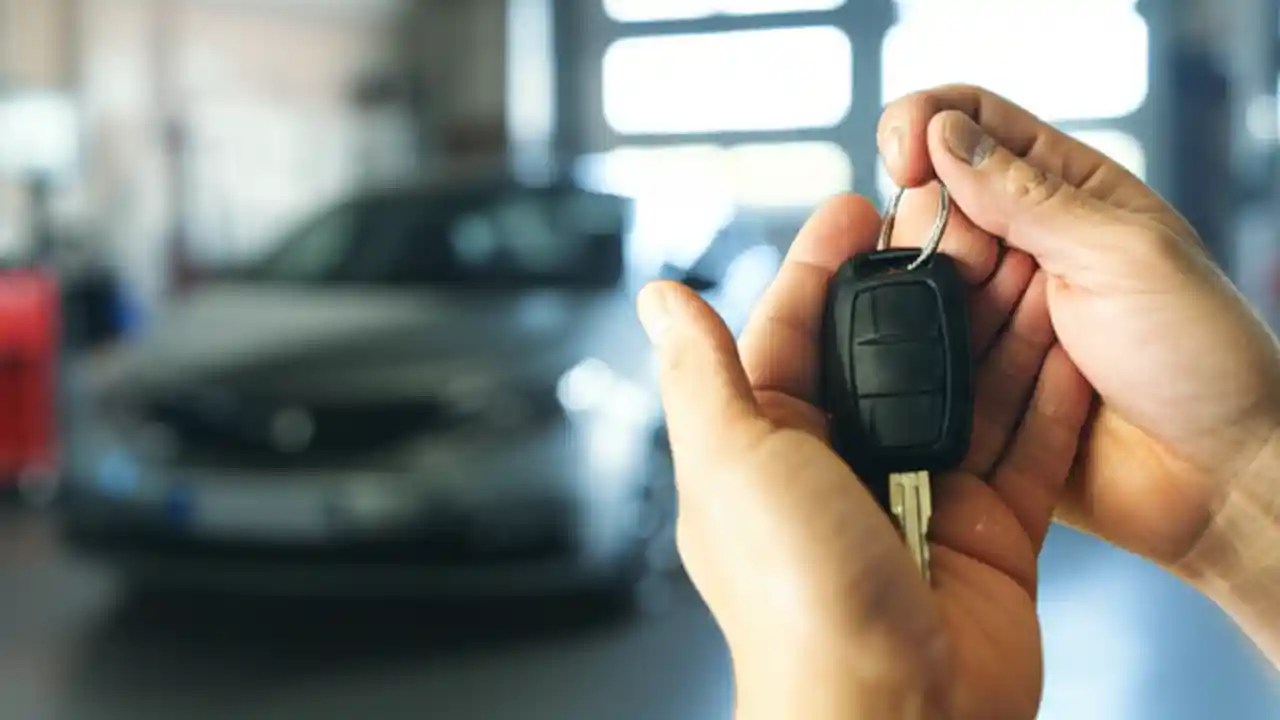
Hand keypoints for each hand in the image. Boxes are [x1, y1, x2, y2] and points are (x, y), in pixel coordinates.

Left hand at [638, 195, 1091, 718]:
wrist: (896, 712)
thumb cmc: (796, 602)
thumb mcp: (733, 462)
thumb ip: (703, 374)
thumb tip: (660, 300)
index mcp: (766, 446)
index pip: (791, 329)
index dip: (819, 264)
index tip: (856, 207)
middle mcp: (841, 467)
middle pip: (885, 353)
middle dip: (919, 290)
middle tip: (955, 226)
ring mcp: (918, 495)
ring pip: (961, 389)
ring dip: (992, 330)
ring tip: (1018, 263)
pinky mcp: (988, 529)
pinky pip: (1024, 447)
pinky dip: (1046, 399)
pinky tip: (1062, 346)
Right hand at [878, 85, 1279, 659]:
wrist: (1217, 478)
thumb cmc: (1202, 358)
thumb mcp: (1124, 256)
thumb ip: (1028, 196)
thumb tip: (942, 132)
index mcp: (1065, 192)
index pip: (970, 123)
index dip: (923, 124)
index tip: (902, 158)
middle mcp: (1018, 247)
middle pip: (924, 203)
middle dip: (936, 228)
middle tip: (986, 268)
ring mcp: (988, 315)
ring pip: (907, 279)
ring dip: (939, 300)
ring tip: (1012, 334)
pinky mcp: (967, 378)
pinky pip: (911, 353)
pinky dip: (923, 357)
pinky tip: (968, 375)